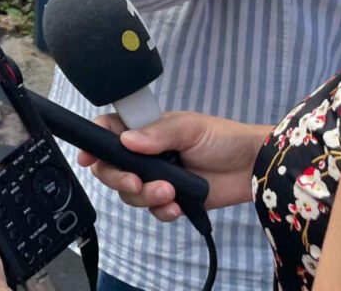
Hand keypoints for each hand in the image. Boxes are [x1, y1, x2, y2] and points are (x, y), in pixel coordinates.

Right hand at [77, 111, 266, 222]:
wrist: (253, 168)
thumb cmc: (222, 138)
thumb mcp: (189, 128)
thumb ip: (157, 134)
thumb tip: (126, 140)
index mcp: (144, 130)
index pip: (109, 133)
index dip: (94, 144)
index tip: (87, 158)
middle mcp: (145, 155)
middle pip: (112, 169)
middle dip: (119, 178)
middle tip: (136, 182)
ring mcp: (157, 178)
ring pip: (131, 193)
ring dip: (145, 196)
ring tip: (170, 193)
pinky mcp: (173, 200)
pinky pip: (154, 211)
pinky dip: (162, 211)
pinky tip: (178, 206)